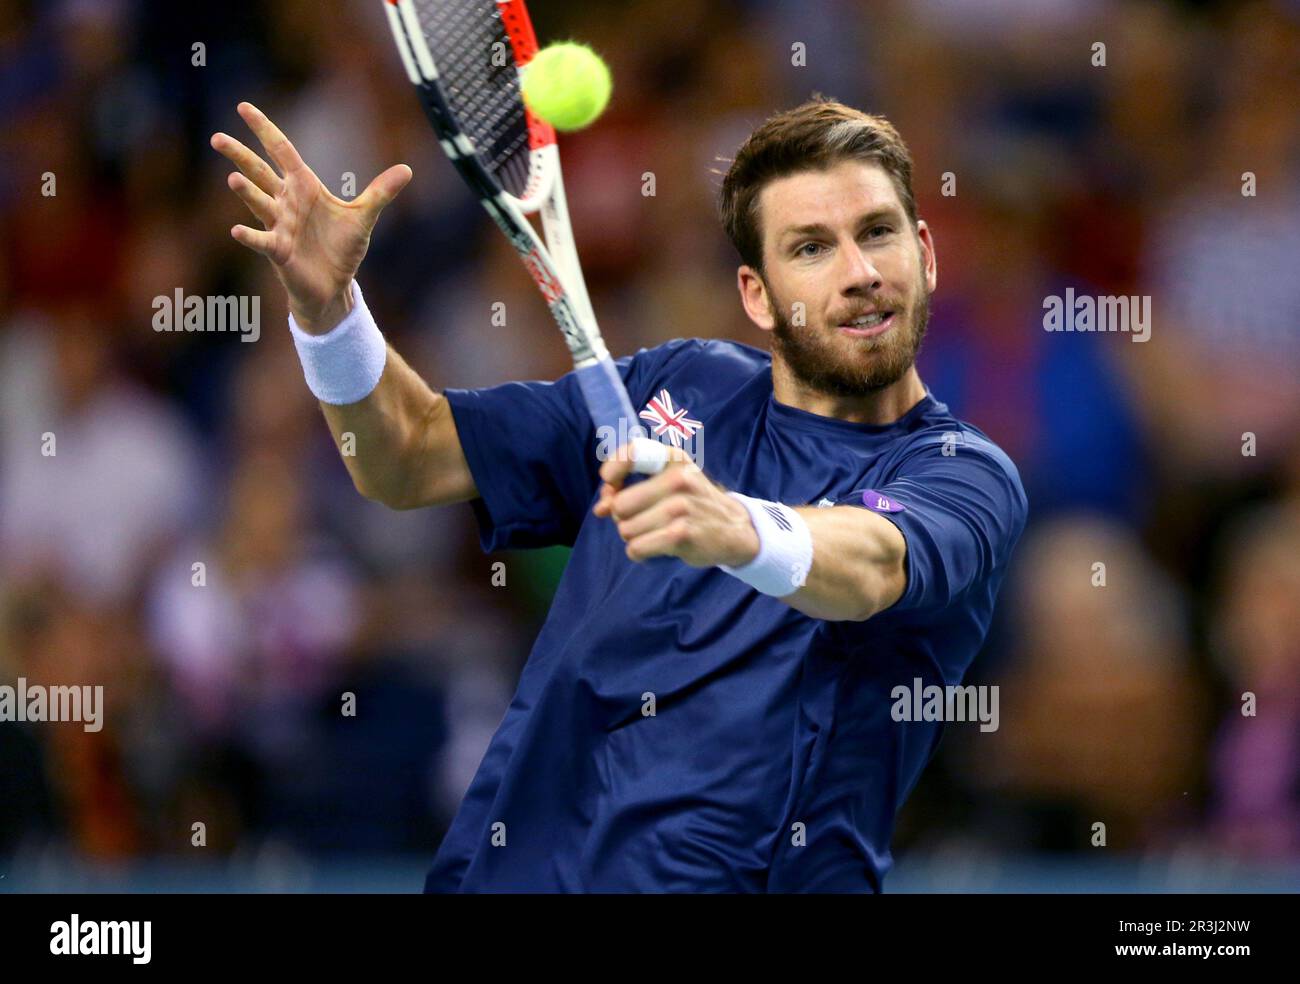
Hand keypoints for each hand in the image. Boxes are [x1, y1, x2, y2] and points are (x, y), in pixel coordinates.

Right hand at [210, 102, 412, 333]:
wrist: (334, 285)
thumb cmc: (341, 248)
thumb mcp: (363, 216)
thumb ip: (380, 192)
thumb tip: (407, 169)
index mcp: (304, 186)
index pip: (281, 150)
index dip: (264, 129)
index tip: (243, 107)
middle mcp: (286, 202)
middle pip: (259, 172)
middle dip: (240, 155)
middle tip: (217, 137)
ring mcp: (279, 225)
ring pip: (258, 202)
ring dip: (247, 191)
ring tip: (232, 178)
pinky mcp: (279, 251)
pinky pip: (262, 241)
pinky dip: (250, 236)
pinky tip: (237, 230)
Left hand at [593, 442, 760, 567]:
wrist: (735, 529)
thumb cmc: (692, 503)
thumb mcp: (668, 483)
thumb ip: (628, 489)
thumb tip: (600, 508)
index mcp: (674, 459)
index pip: (632, 453)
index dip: (613, 470)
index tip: (610, 482)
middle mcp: (678, 478)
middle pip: (620, 505)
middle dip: (623, 517)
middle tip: (642, 519)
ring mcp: (680, 507)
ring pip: (626, 530)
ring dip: (634, 537)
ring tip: (656, 533)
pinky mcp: (681, 534)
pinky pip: (636, 548)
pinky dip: (639, 552)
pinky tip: (656, 547)